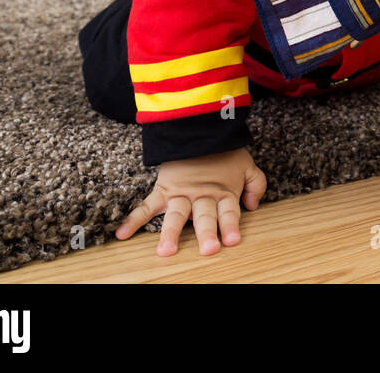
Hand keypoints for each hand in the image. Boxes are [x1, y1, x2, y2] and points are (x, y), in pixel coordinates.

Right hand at [115, 148, 267, 256]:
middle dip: (207, 233)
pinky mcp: (164, 190)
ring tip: (166, 250)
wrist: (200, 129)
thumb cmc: (225, 151)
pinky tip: (123, 234)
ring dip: (171, 233)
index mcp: (224, 192)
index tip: (232, 241)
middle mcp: (202, 196)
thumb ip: (256, 185)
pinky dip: (134, 219)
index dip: (231, 226)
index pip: (229, 213)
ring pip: (176, 215)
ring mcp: (181, 194)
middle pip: (204, 217)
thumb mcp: (247, 165)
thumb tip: (252, 206)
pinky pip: (147, 205)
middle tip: (208, 250)